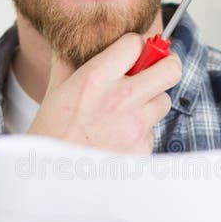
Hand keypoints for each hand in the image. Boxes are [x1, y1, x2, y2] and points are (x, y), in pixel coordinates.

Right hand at [28, 33, 181, 153]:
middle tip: (155, 72)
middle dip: (166, 66)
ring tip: (126, 113)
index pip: (135, 43)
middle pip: (170, 69)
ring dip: (150, 103)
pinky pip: (154, 132)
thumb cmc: (50, 135)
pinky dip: (141, 133)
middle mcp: (120, 98)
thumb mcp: (55, 91)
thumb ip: (68, 63)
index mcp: (96, 78)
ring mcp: (135, 126)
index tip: (133, 54)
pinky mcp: (143, 149)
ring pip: (164, 101)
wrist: (51, 178)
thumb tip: (71, 43)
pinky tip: (119, 139)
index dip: (136, 46)